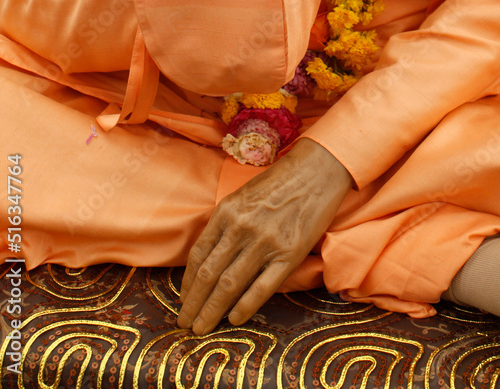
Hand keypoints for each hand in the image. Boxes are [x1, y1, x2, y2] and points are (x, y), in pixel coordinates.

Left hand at [178, 138, 352, 333]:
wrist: (316, 171)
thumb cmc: (278, 182)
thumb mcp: (242, 196)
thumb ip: (225, 223)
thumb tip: (210, 257)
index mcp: (226, 211)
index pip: (198, 254)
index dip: (187, 281)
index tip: (183, 299)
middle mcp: (241, 228)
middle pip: (208, 274)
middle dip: (193, 303)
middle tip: (184, 323)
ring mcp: (265, 243)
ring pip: (229, 285)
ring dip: (212, 310)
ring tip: (202, 328)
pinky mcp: (289, 255)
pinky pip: (261, 288)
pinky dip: (245, 307)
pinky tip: (234, 319)